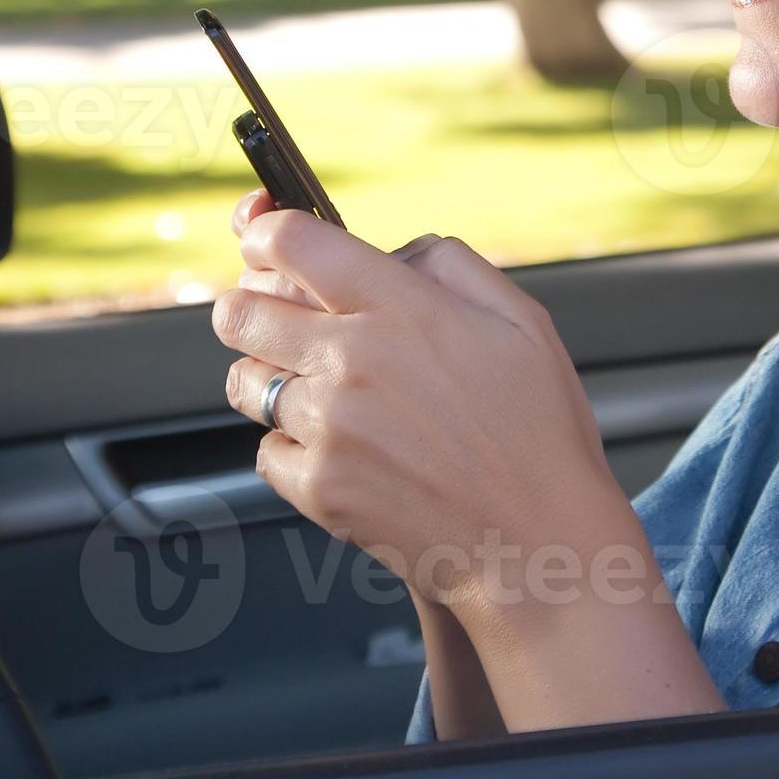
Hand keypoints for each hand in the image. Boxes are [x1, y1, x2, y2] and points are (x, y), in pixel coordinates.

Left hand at [211, 196, 635, 615]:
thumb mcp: (521, 321)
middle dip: (248, 307)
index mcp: (401, 307)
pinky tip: (339, 451)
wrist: (539, 545)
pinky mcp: (317, 486)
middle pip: (238, 310)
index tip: (266, 245)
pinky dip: (290, 448)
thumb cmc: (540, 436)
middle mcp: (352, 360)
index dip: (265, 234)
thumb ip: (450, 265)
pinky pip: (265, 450)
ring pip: (244, 382)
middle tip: (273, 320)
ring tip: (316, 393)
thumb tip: (394, 252)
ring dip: (267, 379)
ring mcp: (328, 426)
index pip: (291, 241)